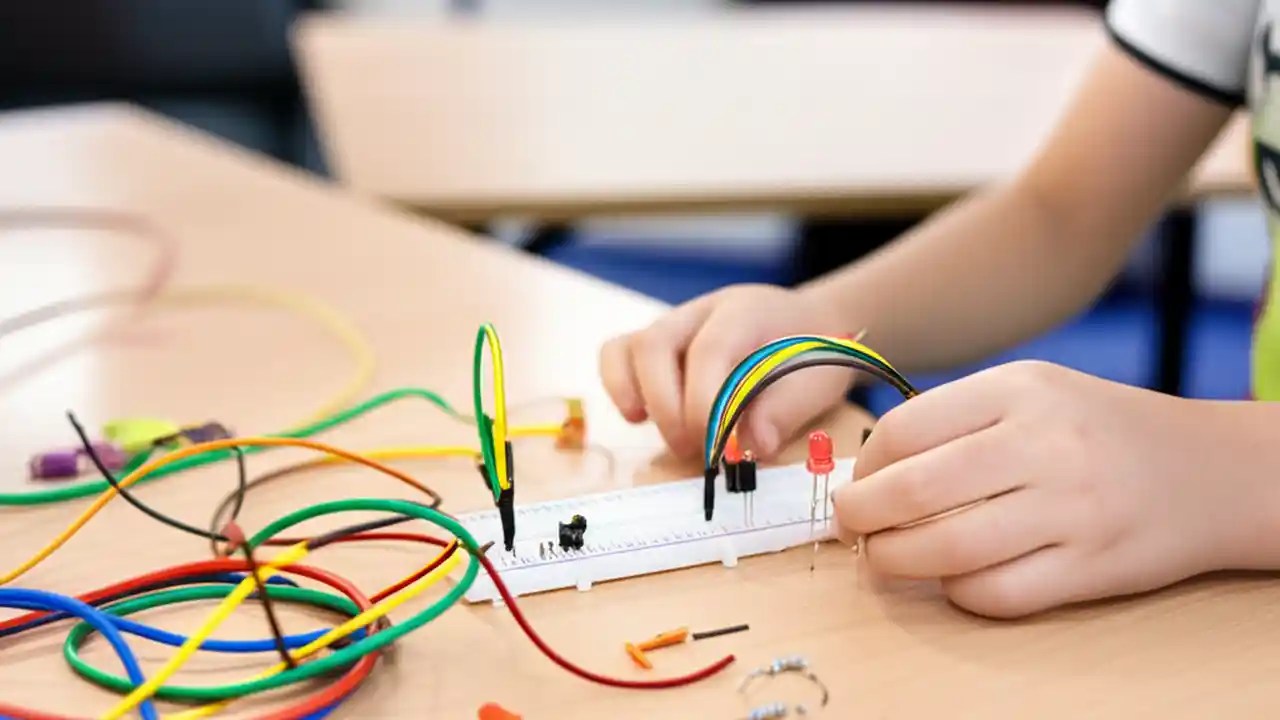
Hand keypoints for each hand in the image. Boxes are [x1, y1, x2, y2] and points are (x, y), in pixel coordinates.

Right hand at [599, 284, 851, 459]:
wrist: (809, 325)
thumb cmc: (812, 353)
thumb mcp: (818, 379)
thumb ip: (786, 410)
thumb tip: (752, 447)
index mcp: (743, 312)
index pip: (710, 351)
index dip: (706, 404)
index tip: (720, 451)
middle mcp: (699, 312)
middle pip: (654, 345)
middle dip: (667, 408)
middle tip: (695, 451)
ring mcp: (673, 326)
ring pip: (626, 348)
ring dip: (633, 397)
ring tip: (667, 436)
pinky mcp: (657, 345)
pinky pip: (618, 357)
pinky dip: (620, 388)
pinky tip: (641, 417)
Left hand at [833, 360, 1247, 618]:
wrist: (1207, 469)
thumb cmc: (1094, 429)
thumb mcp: (1029, 392)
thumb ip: (952, 421)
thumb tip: (864, 471)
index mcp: (1018, 390)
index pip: (903, 431)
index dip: (862, 467)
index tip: (854, 484)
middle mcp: (1043, 444)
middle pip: (912, 491)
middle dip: (859, 516)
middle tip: (851, 525)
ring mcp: (1071, 509)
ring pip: (946, 548)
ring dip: (895, 560)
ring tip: (885, 555)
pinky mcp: (1091, 568)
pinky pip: (995, 593)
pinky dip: (957, 591)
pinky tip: (954, 577)